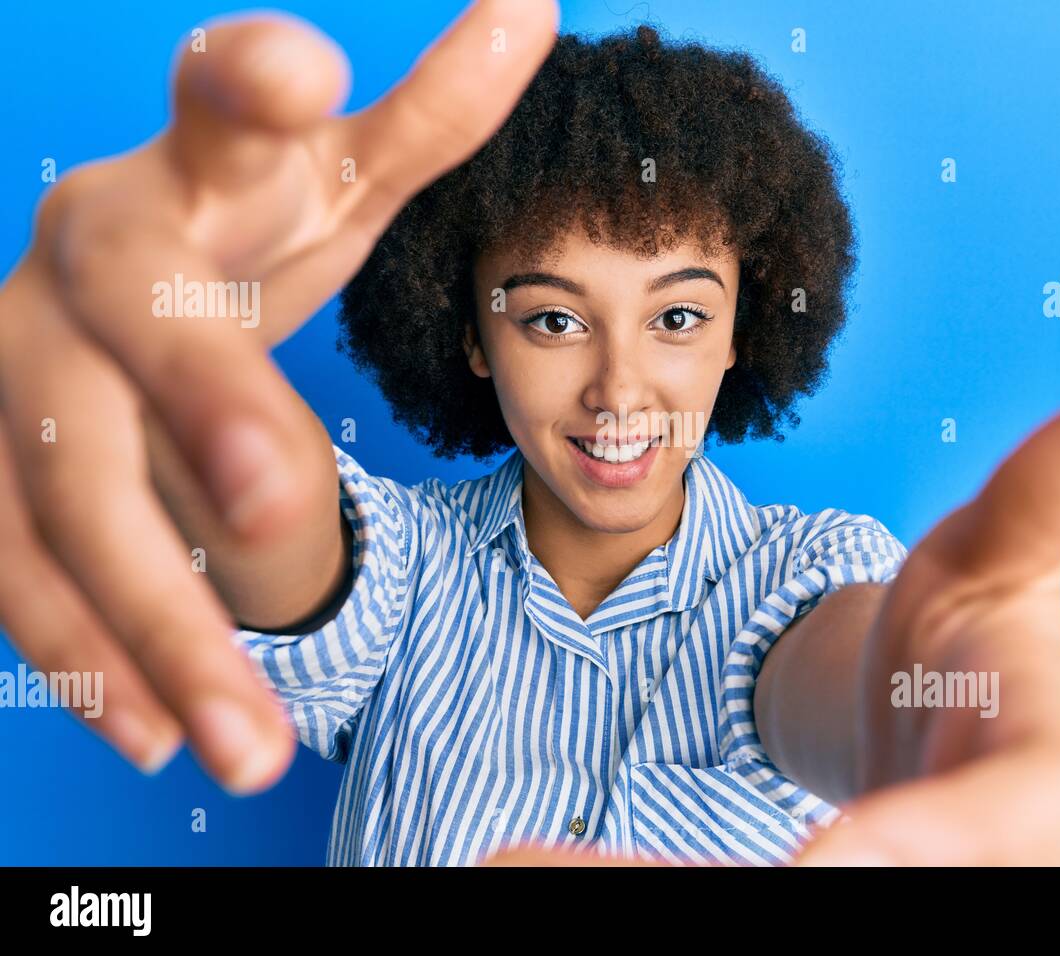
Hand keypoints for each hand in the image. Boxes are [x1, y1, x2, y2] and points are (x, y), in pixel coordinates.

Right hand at [0, 1, 557, 791]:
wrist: (97, 300)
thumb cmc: (236, 233)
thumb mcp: (332, 180)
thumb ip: (430, 114)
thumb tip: (539, 2)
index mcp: (189, 178)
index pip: (212, 119)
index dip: (246, 90)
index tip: (293, 67)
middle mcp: (91, 266)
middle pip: (141, 349)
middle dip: (205, 422)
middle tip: (279, 507)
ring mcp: (17, 375)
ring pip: (70, 500)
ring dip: (158, 623)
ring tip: (252, 743)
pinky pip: (20, 576)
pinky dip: (91, 659)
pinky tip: (161, 733)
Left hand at [477, 343, 1059, 865]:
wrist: (939, 717)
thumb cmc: (975, 631)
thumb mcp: (1009, 543)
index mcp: (1052, 789)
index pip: (995, 826)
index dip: (921, 847)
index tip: (825, 859)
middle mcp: (990, 864)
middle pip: (880, 881)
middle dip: (763, 880)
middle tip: (639, 869)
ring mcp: (917, 880)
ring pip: (784, 895)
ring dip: (663, 885)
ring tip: (524, 866)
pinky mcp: (837, 888)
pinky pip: (731, 893)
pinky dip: (632, 880)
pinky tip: (528, 867)